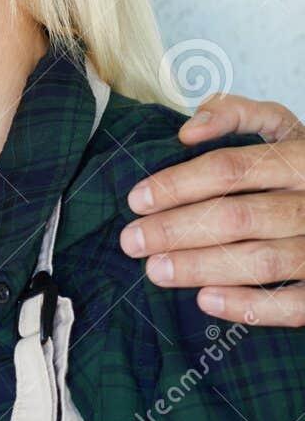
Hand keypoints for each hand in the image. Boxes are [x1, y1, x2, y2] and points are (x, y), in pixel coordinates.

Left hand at [120, 94, 304, 326]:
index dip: (179, 185)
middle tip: (133, 241)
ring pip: (262, 261)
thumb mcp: (278, 127)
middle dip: (178, 230)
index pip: (230, 169)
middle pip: (239, 217)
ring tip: (156, 270)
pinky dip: (249, 306)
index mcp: (299, 158)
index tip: (137, 200)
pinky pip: (293, 305)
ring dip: (203, 267)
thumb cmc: (299, 166)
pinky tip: (206, 300)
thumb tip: (188, 131)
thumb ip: (235, 114)